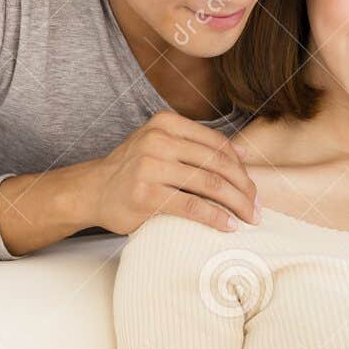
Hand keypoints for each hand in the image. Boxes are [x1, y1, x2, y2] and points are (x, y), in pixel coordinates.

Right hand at [87, 111, 260, 234]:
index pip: (217, 144)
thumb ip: (196, 146)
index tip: (252, 188)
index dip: (241, 168)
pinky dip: (216, 218)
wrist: (91, 191)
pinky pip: (192, 206)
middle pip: (218, 163)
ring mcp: (150, 165)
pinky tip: (228, 226)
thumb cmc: (133, 171)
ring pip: (210, 184)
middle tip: (257, 207)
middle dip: (244, 188)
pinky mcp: (146, 194)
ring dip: (236, 203)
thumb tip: (243, 155)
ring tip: (248, 218)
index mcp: (166, 123)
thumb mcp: (161, 145)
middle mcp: (159, 139)